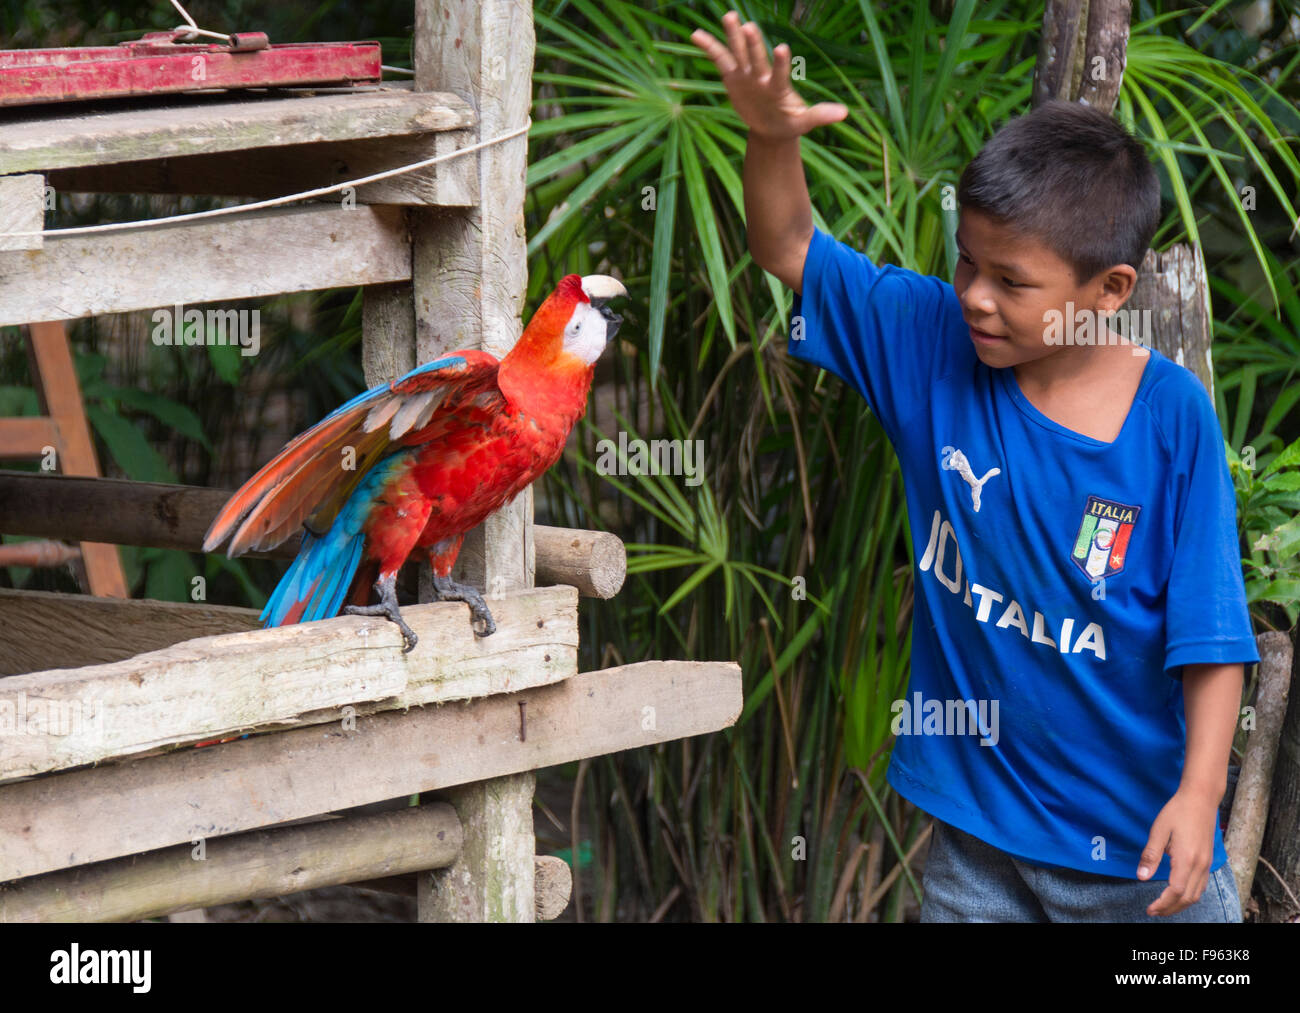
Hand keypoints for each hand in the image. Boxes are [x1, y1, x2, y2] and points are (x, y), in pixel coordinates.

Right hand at [690, 11, 847, 141]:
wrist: (772, 127)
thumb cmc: (790, 122)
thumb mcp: (804, 122)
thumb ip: (819, 115)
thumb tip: (844, 113)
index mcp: (778, 87)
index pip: (779, 73)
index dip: (780, 62)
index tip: (780, 48)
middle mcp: (761, 76)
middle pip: (756, 57)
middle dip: (752, 44)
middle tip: (748, 26)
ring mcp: (746, 74)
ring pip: (739, 51)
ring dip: (733, 35)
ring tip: (730, 16)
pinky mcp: (733, 76)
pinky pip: (720, 59)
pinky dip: (709, 47)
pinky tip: (696, 34)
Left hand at [1137, 786, 1221, 915]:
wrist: (1201, 799)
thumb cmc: (1177, 811)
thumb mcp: (1158, 831)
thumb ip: (1150, 855)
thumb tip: (1141, 877)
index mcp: (1187, 859)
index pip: (1176, 891)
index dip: (1163, 903)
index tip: (1149, 908)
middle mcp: (1200, 865)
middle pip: (1187, 898)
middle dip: (1170, 908)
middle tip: (1153, 911)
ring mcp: (1206, 864)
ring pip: (1196, 894)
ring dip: (1180, 904)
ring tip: (1164, 907)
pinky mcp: (1208, 860)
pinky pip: (1201, 886)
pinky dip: (1190, 895)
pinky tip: (1179, 894)